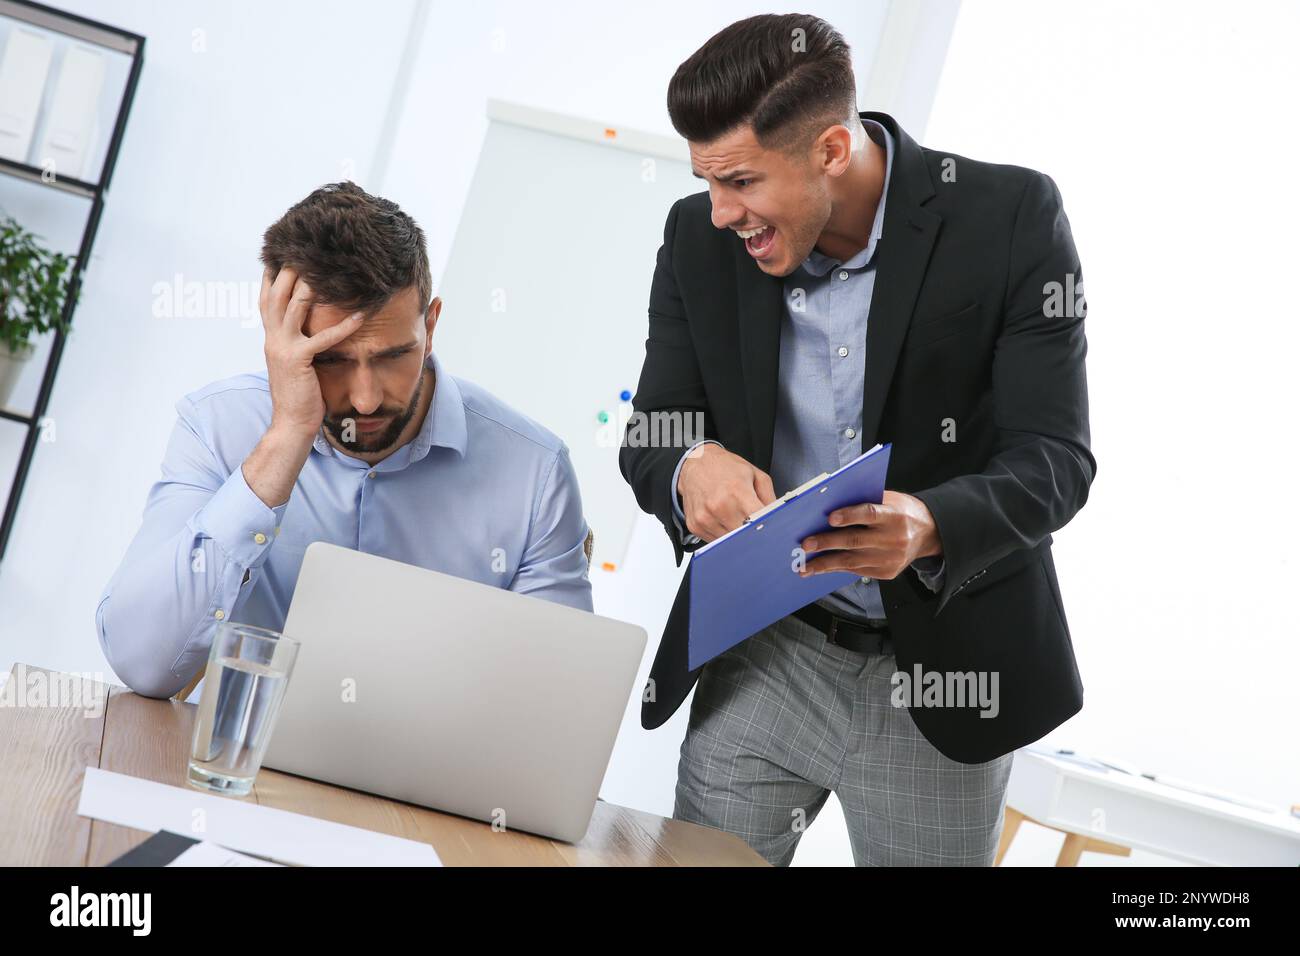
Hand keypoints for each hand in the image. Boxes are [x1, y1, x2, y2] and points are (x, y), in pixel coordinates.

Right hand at [258, 265, 361, 436]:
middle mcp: (272, 338)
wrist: (291, 424)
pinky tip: (361, 314)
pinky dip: (343, 325)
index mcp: (271, 337)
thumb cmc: (299, 394)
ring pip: (294, 307)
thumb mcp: (292, 361)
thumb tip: (304, 325)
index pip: (267, 298)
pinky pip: (323, 338)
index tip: (282, 252)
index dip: (273, 274)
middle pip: (276, 294)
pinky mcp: (298, 361)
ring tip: (328, 268)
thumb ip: (295, 340)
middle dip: (288, 269)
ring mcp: (282, 348)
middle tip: (304, 247)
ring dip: (310, 285)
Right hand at [677, 443, 776, 541]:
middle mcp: (719, 507)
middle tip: (755, 526)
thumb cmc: (725, 467)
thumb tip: (778, 518)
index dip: (767, 527)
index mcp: (737, 492)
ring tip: (736, 518)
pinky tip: (723, 520)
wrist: (696, 463)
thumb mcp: (755, 475)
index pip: (758, 522)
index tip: (771, 529)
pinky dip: (723, 534)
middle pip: (745, 536)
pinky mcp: (695, 526)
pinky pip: (715, 541)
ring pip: (730, 542)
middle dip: (753, 533)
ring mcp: (705, 519)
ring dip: (737, 535)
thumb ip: (769, 498)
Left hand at [797, 491, 941, 579]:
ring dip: (825, 564)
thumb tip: (828, 506)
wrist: (929, 532)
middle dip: (827, 543)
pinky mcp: (888, 572)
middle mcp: (894, 539)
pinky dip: (838, 568)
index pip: (870, 514)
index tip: (830, 518)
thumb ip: (864, 501)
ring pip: (852, 561)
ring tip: (805, 566)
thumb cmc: (902, 511)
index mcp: (895, 516)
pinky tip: (822, 568)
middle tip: (806, 544)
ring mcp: (891, 559)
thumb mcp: (889, 499)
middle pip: (855, 541)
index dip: (849, 516)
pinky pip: (858, 571)